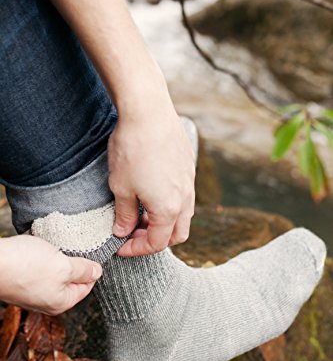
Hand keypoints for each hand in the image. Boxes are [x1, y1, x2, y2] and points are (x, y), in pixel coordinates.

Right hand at [0, 236, 101, 314]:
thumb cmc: (25, 266)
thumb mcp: (63, 266)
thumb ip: (83, 270)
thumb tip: (97, 272)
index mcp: (61, 302)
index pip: (86, 287)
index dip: (91, 269)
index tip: (91, 254)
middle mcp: (47, 302)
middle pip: (70, 280)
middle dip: (73, 263)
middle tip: (72, 248)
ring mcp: (32, 292)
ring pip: (54, 274)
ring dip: (56, 260)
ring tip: (53, 248)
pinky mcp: (21, 281)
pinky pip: (39, 270)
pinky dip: (41, 259)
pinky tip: (39, 250)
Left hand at [108, 78, 195, 255]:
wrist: (148, 111)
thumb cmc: (132, 150)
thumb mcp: (120, 187)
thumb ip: (125, 214)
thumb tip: (123, 231)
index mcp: (168, 209)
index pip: (156, 244)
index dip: (136, 249)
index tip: (120, 245)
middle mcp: (185, 199)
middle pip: (176, 234)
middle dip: (155, 239)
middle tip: (133, 232)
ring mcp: (189, 181)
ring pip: (183, 214)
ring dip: (163, 221)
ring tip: (141, 211)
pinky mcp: (188, 165)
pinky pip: (184, 194)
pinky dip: (169, 202)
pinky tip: (151, 189)